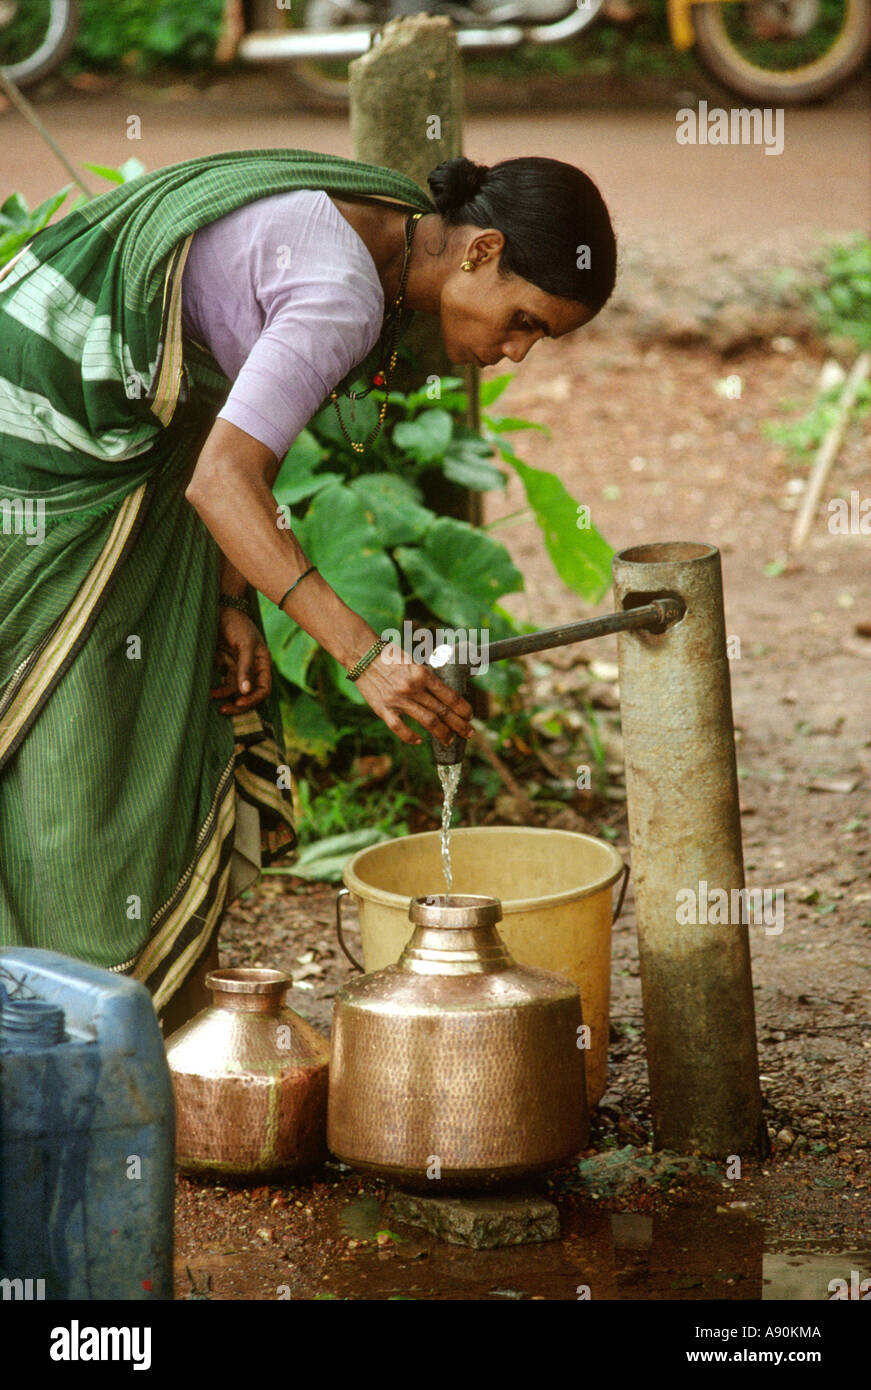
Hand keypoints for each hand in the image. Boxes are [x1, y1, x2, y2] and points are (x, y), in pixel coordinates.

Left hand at [210, 606, 271, 714]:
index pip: (263, 689)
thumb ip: (246, 667)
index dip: (253, 699)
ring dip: (224, 696)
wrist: (220, 608)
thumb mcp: (245, 644)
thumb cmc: (238, 623)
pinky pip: (222, 683)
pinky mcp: (224, 665)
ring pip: (234, 691)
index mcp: (262, 663)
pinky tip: (208, 691)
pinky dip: (216, 688)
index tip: (238, 703)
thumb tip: (245, 691)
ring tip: (210, 697)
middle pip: (249, 694)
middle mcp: (252, 669)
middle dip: (238, 704)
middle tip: (223, 710)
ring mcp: (238, 668)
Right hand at [354, 641, 473, 746]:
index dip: (463, 708)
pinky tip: (419, 741)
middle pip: (442, 711)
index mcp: (423, 674)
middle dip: (459, 724)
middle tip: (469, 733)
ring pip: (427, 722)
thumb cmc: (390, 656)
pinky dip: (410, 737)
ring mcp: (398, 700)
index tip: (470, 716)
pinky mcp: (383, 709)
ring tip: (450, 740)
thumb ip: (428, 678)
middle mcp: (413, 688)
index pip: (450, 696)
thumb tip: (446, 693)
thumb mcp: (414, 662)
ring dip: (442, 733)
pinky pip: (399, 728)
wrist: (362, 655)